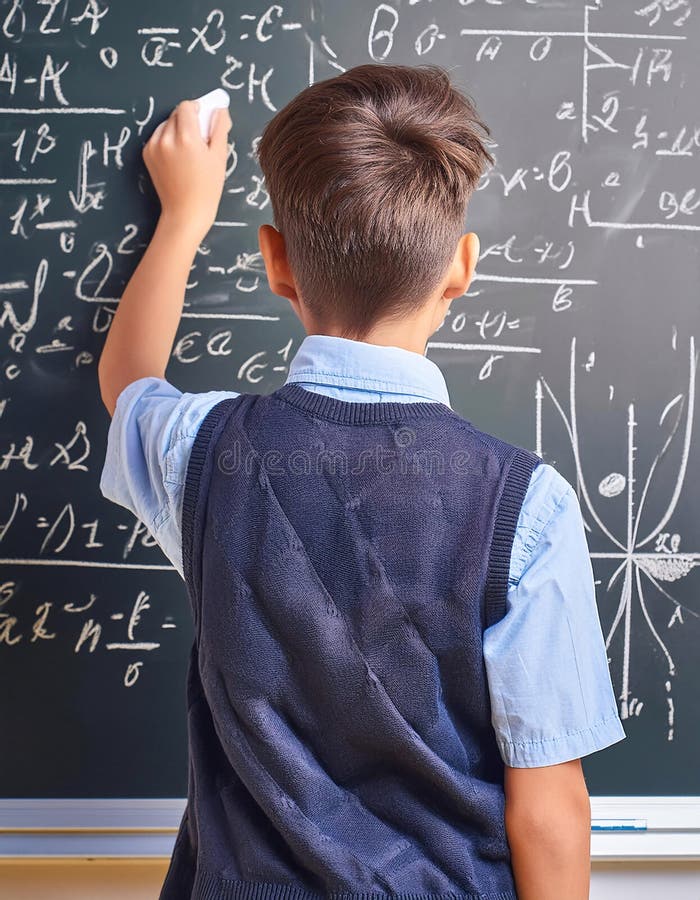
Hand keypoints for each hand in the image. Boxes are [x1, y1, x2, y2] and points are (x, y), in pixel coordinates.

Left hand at [143, 99, 231, 241]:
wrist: (185, 212)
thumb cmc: (206, 188)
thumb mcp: (219, 156)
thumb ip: (220, 127)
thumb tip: (219, 108)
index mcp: (186, 137)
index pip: (187, 106)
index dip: (198, 110)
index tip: (204, 119)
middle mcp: (167, 138)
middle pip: (177, 113)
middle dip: (188, 121)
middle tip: (199, 140)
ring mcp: (154, 146)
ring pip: (167, 124)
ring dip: (177, 130)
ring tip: (188, 152)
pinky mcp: (147, 153)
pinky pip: (159, 136)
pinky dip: (168, 140)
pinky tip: (178, 158)